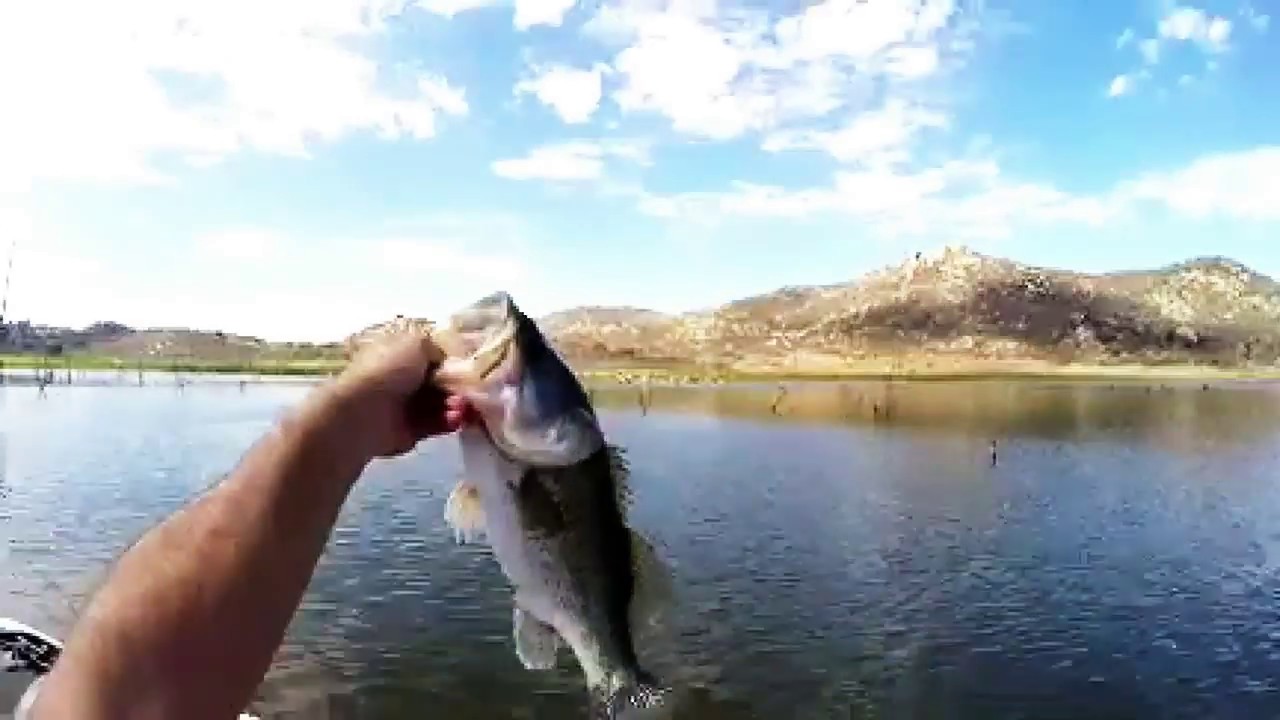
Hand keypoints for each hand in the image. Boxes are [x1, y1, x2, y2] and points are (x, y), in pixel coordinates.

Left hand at [327, 332, 469, 458]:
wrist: (364, 413)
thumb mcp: (416, 343)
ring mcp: (406, 405)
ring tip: (462, 407)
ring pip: (442, 403)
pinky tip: (457, 419)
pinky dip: (449, 421)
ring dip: (457, 404)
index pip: (431, 354)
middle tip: (470, 391)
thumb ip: (437, 348)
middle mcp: (401, 377)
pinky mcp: (412, 429)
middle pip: (440, 381)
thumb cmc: (388, 370)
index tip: (470, 365)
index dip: (452, 359)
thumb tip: (444, 360)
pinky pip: (437, 423)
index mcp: (398, 352)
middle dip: (458, 385)